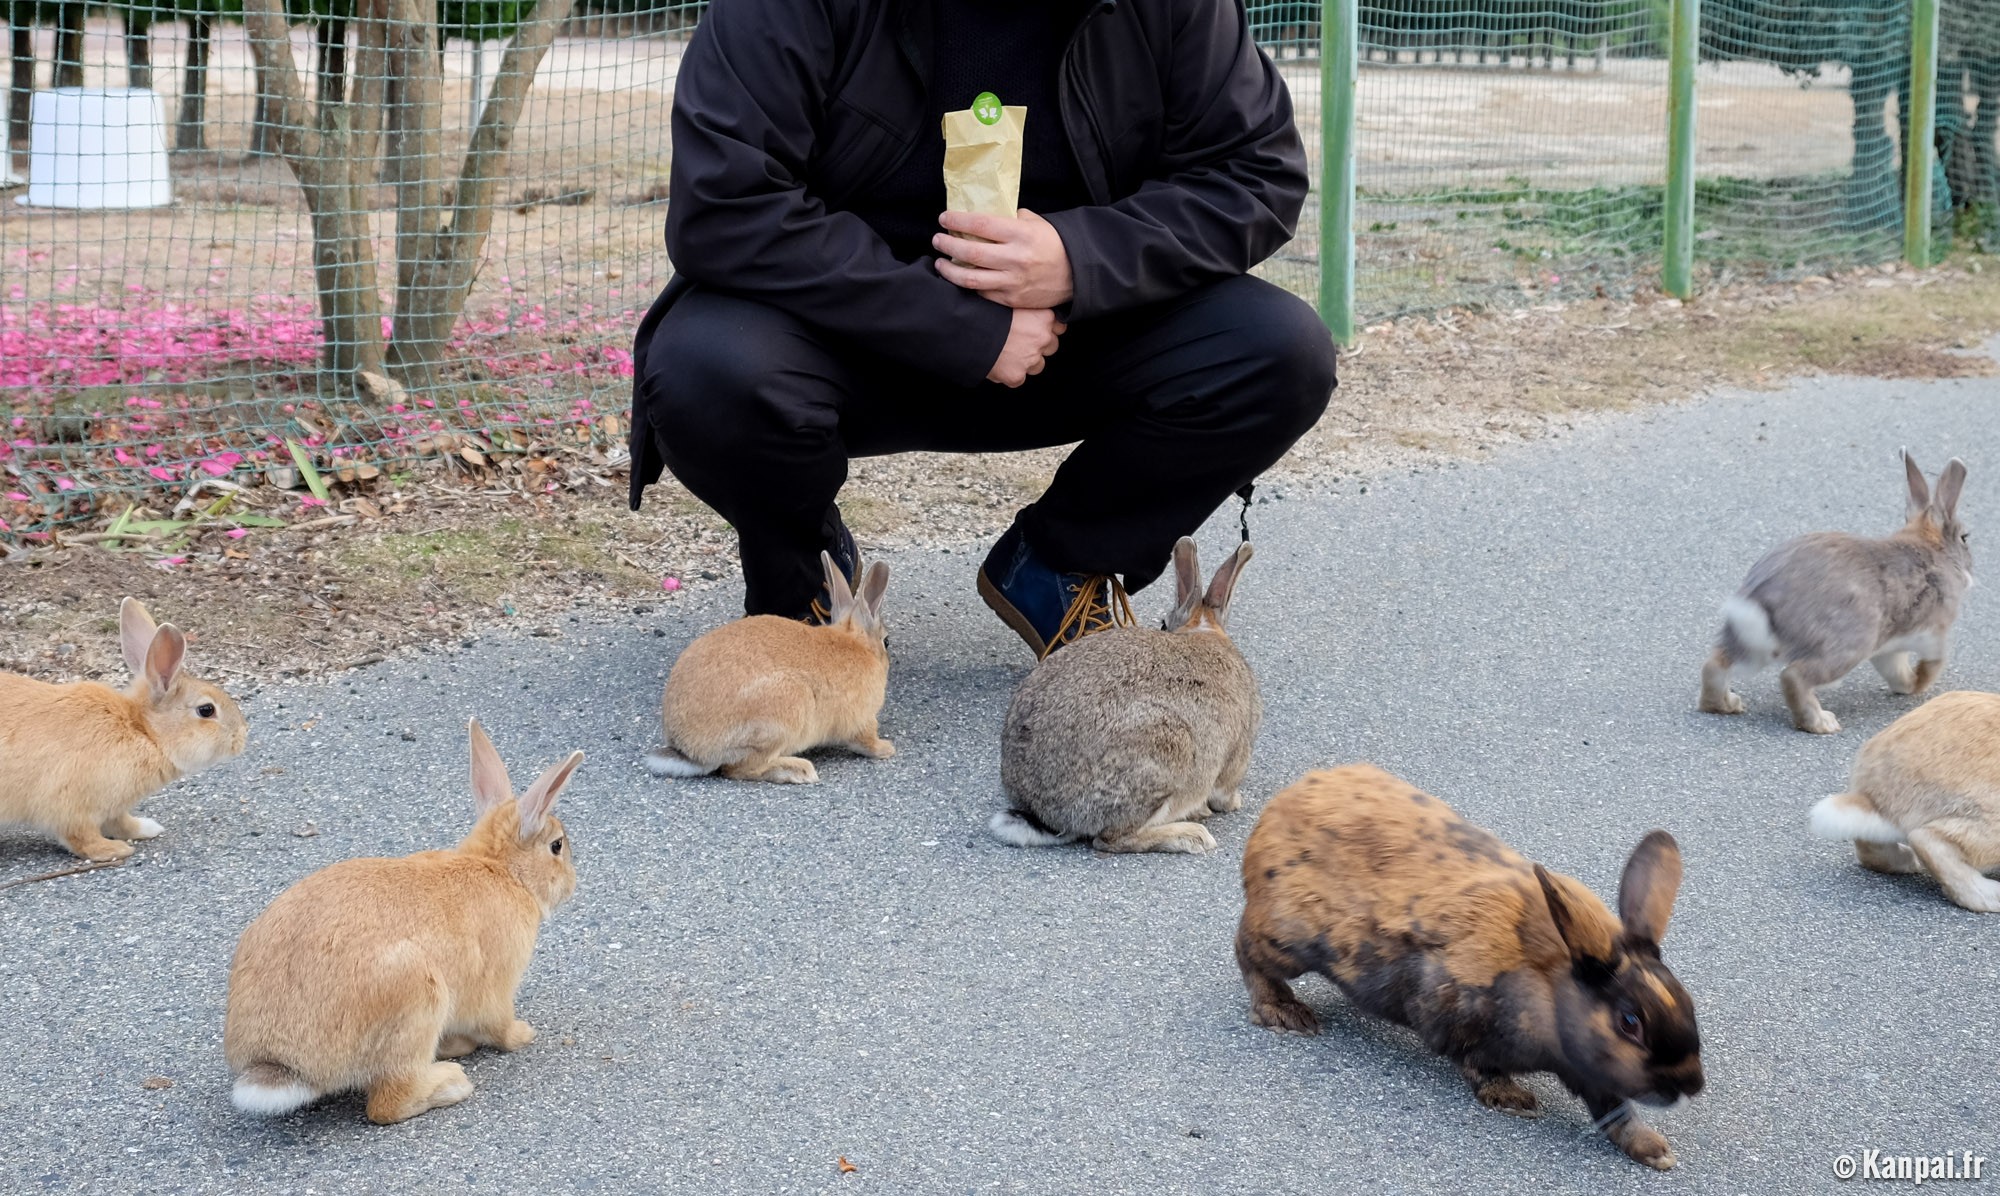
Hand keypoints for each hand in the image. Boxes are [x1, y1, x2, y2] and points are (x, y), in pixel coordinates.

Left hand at [934, 209, 1074, 309]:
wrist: (1077, 274)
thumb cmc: (1054, 244)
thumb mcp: (1036, 223)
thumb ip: (1010, 218)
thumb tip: (984, 217)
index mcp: (1020, 234)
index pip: (980, 224)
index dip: (957, 220)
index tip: (944, 218)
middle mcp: (1015, 258)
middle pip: (970, 252)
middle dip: (947, 244)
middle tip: (937, 240)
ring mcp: (1012, 281)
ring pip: (970, 278)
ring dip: (949, 270)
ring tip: (940, 263)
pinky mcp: (1012, 299)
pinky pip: (983, 293)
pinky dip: (968, 286)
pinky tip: (961, 278)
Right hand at [987, 307, 1064, 387]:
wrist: (964, 330)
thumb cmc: (983, 310)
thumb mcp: (1009, 300)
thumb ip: (1025, 308)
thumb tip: (1027, 313)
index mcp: (1044, 317)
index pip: (1058, 326)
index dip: (1046, 328)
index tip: (1035, 328)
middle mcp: (1042, 338)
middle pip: (1051, 346)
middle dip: (1038, 346)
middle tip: (1018, 341)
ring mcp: (1031, 359)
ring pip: (1037, 365)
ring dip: (1026, 362)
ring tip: (1006, 353)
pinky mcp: (1017, 376)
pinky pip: (1018, 378)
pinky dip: (1009, 374)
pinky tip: (996, 363)